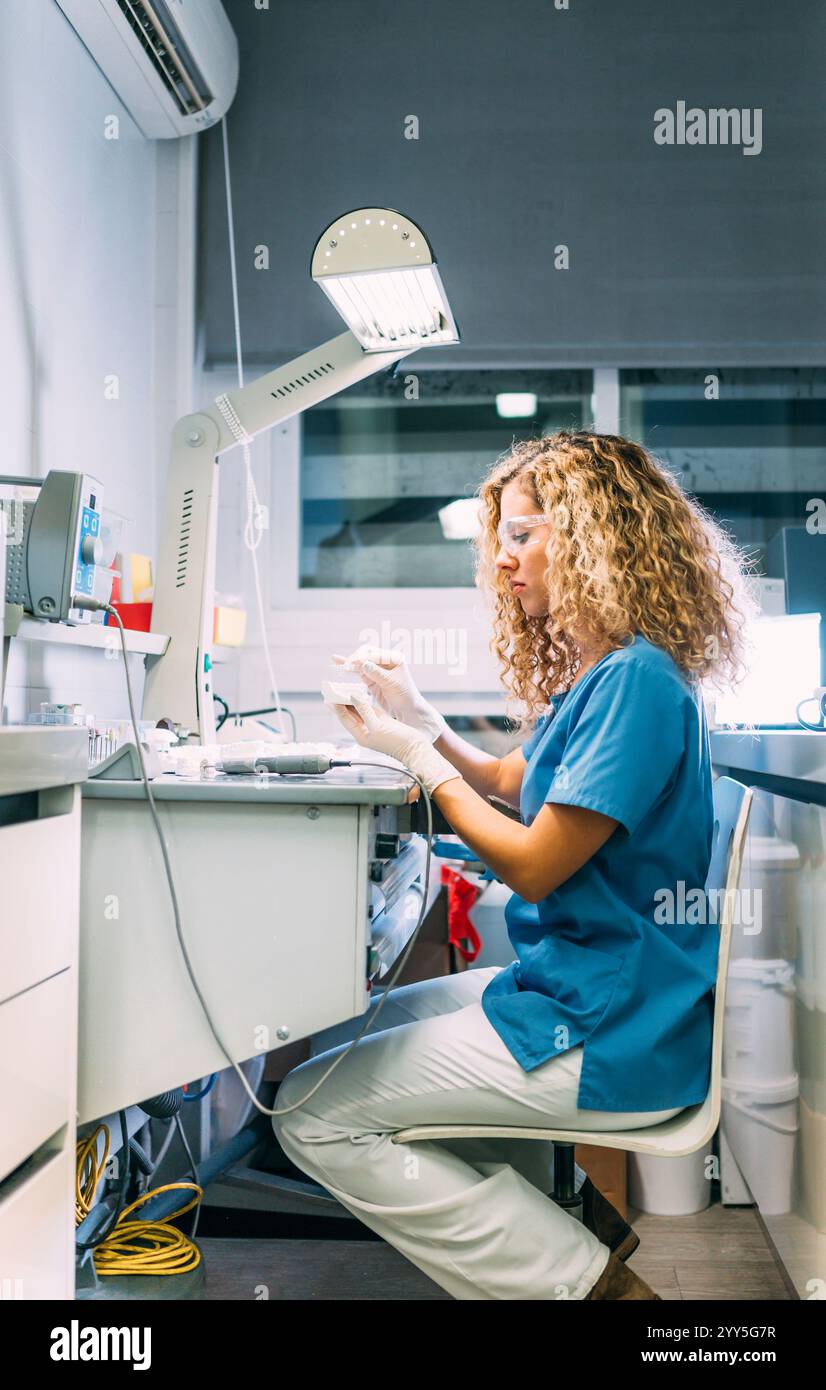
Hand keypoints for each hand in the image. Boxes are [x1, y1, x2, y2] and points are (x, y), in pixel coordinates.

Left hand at [330, 692, 459, 795]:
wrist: (416, 747)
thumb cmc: (398, 742)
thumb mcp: (378, 725)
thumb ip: (364, 710)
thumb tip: (353, 697)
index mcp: (361, 735)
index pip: (344, 718)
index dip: (336, 706)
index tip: (329, 695)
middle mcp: (365, 731)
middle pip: (349, 714)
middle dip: (341, 702)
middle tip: (333, 689)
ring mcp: (374, 725)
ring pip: (359, 710)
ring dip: (351, 700)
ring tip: (343, 689)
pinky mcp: (383, 721)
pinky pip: (369, 709)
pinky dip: (364, 701)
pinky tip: (359, 694)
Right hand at [331, 645, 447, 742]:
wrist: (407, 710)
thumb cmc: (405, 696)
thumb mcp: (392, 684)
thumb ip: (377, 674)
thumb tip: (363, 664)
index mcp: (394, 658)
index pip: (374, 653)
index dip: (363, 657)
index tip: (354, 663)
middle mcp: (385, 661)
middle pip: (365, 654)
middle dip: (355, 658)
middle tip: (347, 666)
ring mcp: (377, 669)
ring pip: (360, 662)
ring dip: (349, 662)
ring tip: (337, 662)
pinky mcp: (370, 678)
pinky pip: (358, 670)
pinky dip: (349, 667)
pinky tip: (337, 661)